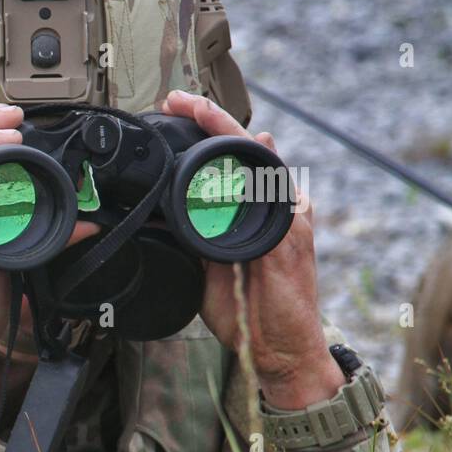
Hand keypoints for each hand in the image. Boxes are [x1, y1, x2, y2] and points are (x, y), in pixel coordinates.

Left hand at [161, 90, 343, 408]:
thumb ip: (192, 238)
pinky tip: (246, 150)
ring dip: (231, 135)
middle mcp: (271, 210)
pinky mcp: (291, 239)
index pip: (227, 163)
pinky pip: (276, 197)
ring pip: (262, 163)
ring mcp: (284, 221)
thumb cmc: (246, 311)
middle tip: (181, 99)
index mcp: (250, 214)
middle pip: (246, 152)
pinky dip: (259, 175)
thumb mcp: (205, 269)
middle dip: (215, 121)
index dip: (204, 134)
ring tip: (202, 110)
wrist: (278, 352)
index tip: (175, 111)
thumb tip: (160, 216)